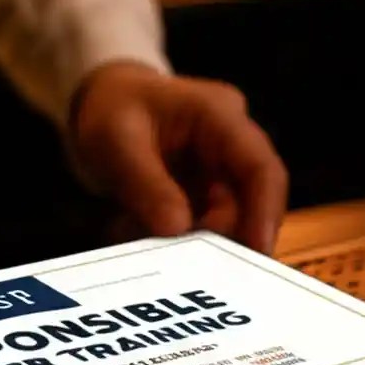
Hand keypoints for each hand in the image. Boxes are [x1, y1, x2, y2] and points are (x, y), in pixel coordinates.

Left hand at [70, 62, 287, 253]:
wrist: (99, 100)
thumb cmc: (110, 108)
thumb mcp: (116, 142)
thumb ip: (146, 184)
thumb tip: (176, 229)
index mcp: (218, 115)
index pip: (259, 167)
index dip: (264, 212)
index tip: (256, 252)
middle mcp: (230, 143)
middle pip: (248, 201)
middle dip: (218, 236)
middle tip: (183, 264)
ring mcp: (218, 168)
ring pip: (223, 219)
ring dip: (188, 239)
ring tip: (138, 235)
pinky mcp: (203, 189)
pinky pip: (199, 222)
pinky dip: (171, 234)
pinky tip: (134, 229)